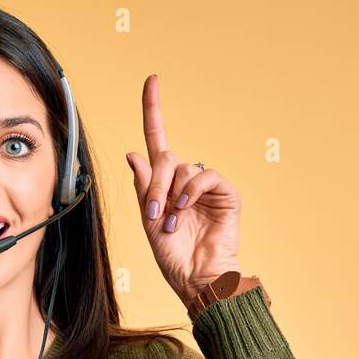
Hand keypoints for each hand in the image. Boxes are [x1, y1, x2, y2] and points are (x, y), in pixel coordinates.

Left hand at [125, 73, 244, 310]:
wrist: (198, 278)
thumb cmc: (174, 257)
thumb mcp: (149, 221)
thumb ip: (143, 188)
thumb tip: (133, 153)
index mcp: (164, 185)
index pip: (158, 140)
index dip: (153, 110)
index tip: (152, 80)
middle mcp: (184, 181)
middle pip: (166, 156)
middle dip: (155, 183)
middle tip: (154, 213)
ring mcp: (205, 186)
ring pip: (182, 167)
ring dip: (170, 194)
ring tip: (172, 222)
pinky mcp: (225, 193)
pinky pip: (205, 175)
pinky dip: (191, 191)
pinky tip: (185, 210)